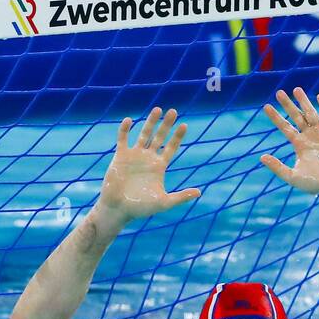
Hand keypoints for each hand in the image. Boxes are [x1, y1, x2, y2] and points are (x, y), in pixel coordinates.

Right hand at [99, 106, 200, 220]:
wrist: (119, 208)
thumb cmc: (141, 208)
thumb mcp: (164, 202)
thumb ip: (180, 197)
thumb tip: (199, 192)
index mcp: (159, 167)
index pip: (171, 148)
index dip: (177, 137)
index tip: (184, 125)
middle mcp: (148, 158)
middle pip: (159, 137)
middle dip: (166, 125)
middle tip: (173, 111)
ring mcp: (134, 156)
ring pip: (144, 134)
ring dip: (150, 122)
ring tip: (157, 109)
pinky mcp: (120, 156)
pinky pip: (123, 139)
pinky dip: (125, 129)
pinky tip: (129, 120)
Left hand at [260, 87, 318, 197]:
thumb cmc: (315, 183)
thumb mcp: (293, 177)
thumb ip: (278, 167)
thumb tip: (261, 158)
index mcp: (299, 144)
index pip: (285, 127)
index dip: (276, 117)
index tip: (266, 106)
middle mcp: (309, 136)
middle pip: (296, 116)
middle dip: (288, 105)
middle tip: (279, 92)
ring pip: (311, 113)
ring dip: (304, 102)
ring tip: (296, 89)